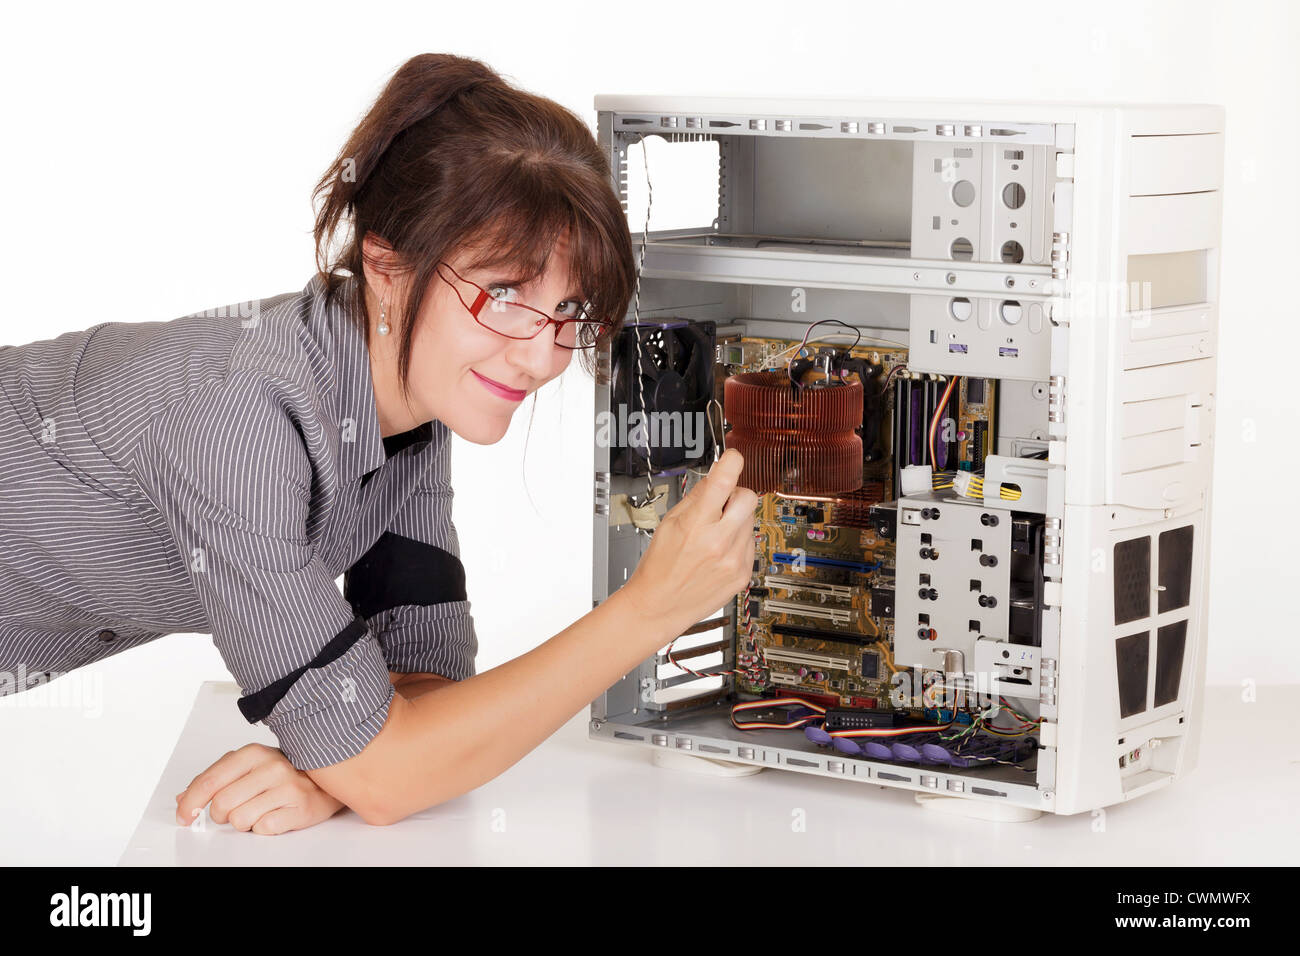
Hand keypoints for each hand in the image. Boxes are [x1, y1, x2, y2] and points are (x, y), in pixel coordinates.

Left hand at [175, 743, 345, 834]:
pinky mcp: (299, 808)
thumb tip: (183, 798)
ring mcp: (287, 787)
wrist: (329, 781)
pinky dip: (264, 828)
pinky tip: (275, 815)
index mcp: (253, 753)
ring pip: (240, 820)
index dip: (190, 803)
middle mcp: (270, 766)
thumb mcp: (249, 768)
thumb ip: (216, 779)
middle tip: (231, 812)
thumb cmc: (286, 774)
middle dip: (221, 816)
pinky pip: (263, 830)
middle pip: (222, 805)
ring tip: (259, 810)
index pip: (209, 781)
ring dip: (244, 822)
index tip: (183, 816)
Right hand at [621, 447, 758, 638]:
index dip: (732, 462)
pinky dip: (738, 542)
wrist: (660, 605)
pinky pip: (750, 544)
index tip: (733, 457)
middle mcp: (719, 541)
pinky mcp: (742, 574)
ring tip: (713, 536)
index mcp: (696, 524)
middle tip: (722, 503)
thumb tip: (716, 477)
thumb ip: (696, 498)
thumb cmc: (659, 566)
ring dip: (736, 520)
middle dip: (736, 494)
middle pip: (748, 496)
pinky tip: (718, 552)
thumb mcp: (668, 523)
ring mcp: (734, 559)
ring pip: (750, 520)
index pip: (723, 481)